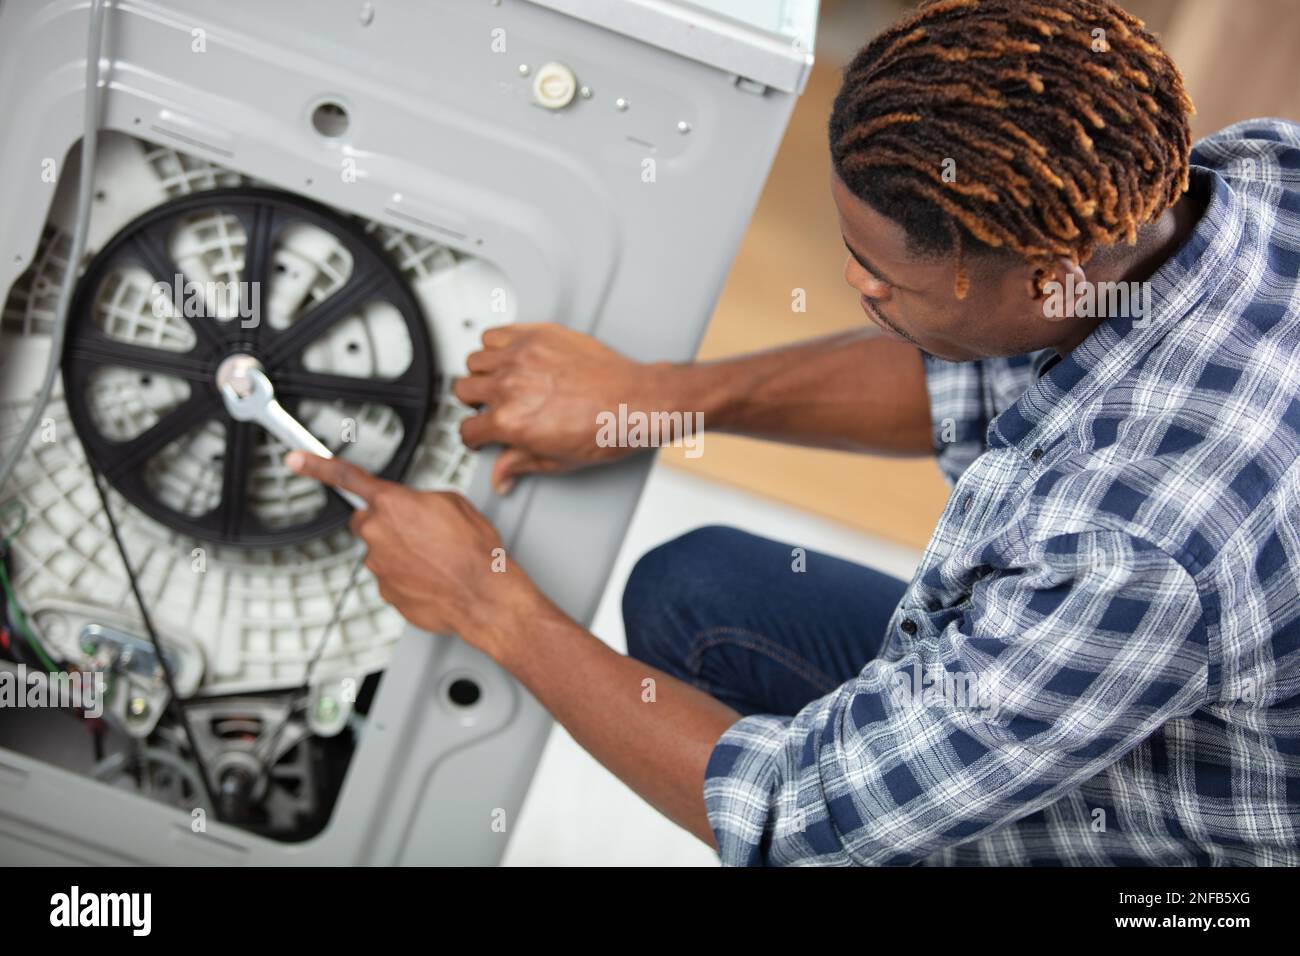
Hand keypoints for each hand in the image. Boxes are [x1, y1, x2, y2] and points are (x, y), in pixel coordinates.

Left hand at [285, 451, 539, 659]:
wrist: (482, 595)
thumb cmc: (474, 552)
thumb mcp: (455, 504)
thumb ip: (424, 499)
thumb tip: (418, 506)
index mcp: (393, 503)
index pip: (346, 477)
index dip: (316, 466)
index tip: (296, 460)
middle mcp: (379, 533)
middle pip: (367, 521)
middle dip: (386, 523)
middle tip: (417, 531)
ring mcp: (379, 565)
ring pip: (382, 551)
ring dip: (403, 552)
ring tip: (436, 558)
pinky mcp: (386, 591)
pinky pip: (392, 577)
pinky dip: (409, 576)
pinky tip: (433, 576)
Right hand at [454, 323, 672, 492]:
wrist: (636, 401)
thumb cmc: (606, 429)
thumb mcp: (558, 460)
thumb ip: (520, 464)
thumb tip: (502, 476)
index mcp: (510, 421)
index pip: (467, 429)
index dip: (474, 437)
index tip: (480, 434)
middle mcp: (510, 386)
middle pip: (462, 389)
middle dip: (473, 402)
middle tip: (489, 406)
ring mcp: (521, 357)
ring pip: (475, 359)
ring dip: (482, 372)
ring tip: (499, 380)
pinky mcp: (536, 335)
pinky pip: (494, 333)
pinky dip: (495, 344)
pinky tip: (508, 356)